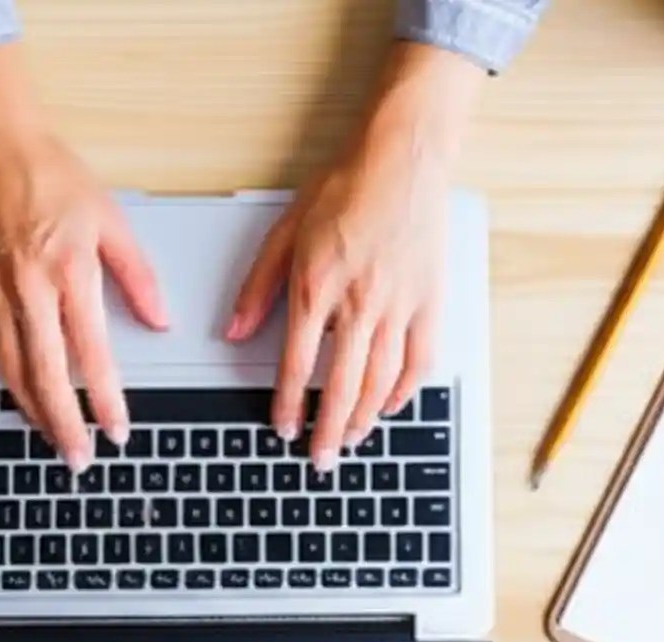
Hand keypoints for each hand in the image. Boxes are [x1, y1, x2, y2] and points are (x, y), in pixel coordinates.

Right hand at [0, 47, 168, 471]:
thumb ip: (137, 275)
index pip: (92, 355)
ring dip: (28, 410)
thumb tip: (159, 320)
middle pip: (47, 375)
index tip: (117, 431)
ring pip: (9, 367)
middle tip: (79, 459)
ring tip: (46, 439)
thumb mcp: (112, 219)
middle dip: (65, 425)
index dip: (106, 401)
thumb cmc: (52, 175)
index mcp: (69, 274)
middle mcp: (28, 291)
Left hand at [226, 43, 482, 469]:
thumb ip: (257, 287)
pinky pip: (420, 360)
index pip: (297, 365)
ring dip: (365, 419)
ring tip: (352, 440)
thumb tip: (233, 331)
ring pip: (382, 381)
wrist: (403, 160)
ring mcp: (399, 305)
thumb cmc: (344, 189)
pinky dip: (405, 390)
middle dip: (328, 431)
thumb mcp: (284, 232)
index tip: (282, 428)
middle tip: (320, 459)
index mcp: (316, 287)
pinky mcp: (429, 301)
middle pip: (342, 386)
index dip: (288, 404)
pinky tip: (392, 405)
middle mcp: (359, 303)